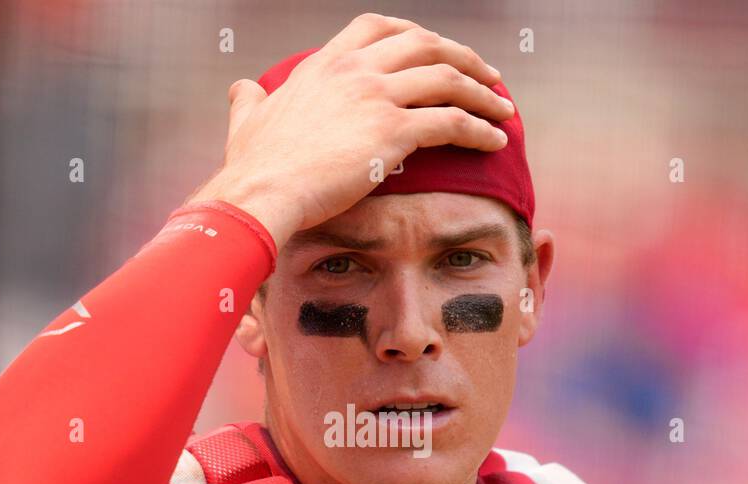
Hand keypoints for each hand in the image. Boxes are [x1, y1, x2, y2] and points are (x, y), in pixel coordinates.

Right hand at [188, 13, 514, 249]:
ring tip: (504, 110)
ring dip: (484, 93)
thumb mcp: (248, 121)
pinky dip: (480, 130)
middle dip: (465, 57)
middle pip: (426, 45)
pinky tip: (495, 143)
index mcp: (325, 65)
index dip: (414, 34)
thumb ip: (251, 101)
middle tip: (489, 77)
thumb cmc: (252, 167)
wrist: (261, 191)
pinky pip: (452, 122)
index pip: (377, 28)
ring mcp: (377, 97)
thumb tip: (243, 88)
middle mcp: (355, 71)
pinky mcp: (394, 131)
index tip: (437, 48)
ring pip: (448, 79)